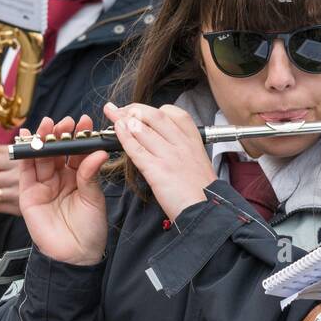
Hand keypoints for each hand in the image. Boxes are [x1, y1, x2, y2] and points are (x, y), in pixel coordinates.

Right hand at [16, 114, 107, 264]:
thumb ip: (90, 175)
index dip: (80, 136)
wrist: (75, 256)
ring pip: (41, 157)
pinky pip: (26, 170)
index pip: (78, 152)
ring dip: (43, 139)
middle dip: (60, 133)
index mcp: (79, 177)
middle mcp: (61, 178)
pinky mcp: (29, 194)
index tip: (85, 122)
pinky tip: (28, 139)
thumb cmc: (90, 230)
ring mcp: (44, 185)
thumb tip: (98, 152)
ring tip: (47, 125)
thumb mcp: (94, 199)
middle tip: (65, 122)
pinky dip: (25, 154)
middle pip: (57, 150)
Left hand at [104, 101, 214, 221]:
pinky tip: (116, 131)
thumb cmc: (202, 192)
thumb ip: (183, 150)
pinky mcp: (158, 170)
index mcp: (193, 140)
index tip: (142, 112)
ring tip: (114, 116)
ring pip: (144, 129)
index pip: (174, 113)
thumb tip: (163, 143)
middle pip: (155, 116)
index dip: (155, 110)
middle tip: (120, 110)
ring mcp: (169, 156)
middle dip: (134, 109)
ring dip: (125, 120)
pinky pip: (136, 149)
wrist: (207, 211)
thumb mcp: (198, 163)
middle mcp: (181, 144)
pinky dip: (124, 137)